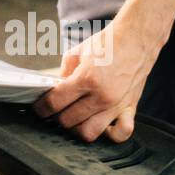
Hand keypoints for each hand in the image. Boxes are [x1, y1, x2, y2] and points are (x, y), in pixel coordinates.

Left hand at [31, 17, 162, 142]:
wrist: (136, 39)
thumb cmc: (106, 44)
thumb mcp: (76, 53)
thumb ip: (62, 75)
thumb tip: (53, 92)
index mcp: (86, 79)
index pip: (55, 103)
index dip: (41, 108)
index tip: (39, 109)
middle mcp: (102, 95)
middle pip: (69, 120)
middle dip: (56, 117)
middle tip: (54, 111)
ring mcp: (117, 105)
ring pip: (89, 132)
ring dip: (77, 128)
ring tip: (74, 118)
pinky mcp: (130, 108)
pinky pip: (121, 134)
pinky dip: (109, 134)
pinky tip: (102, 124)